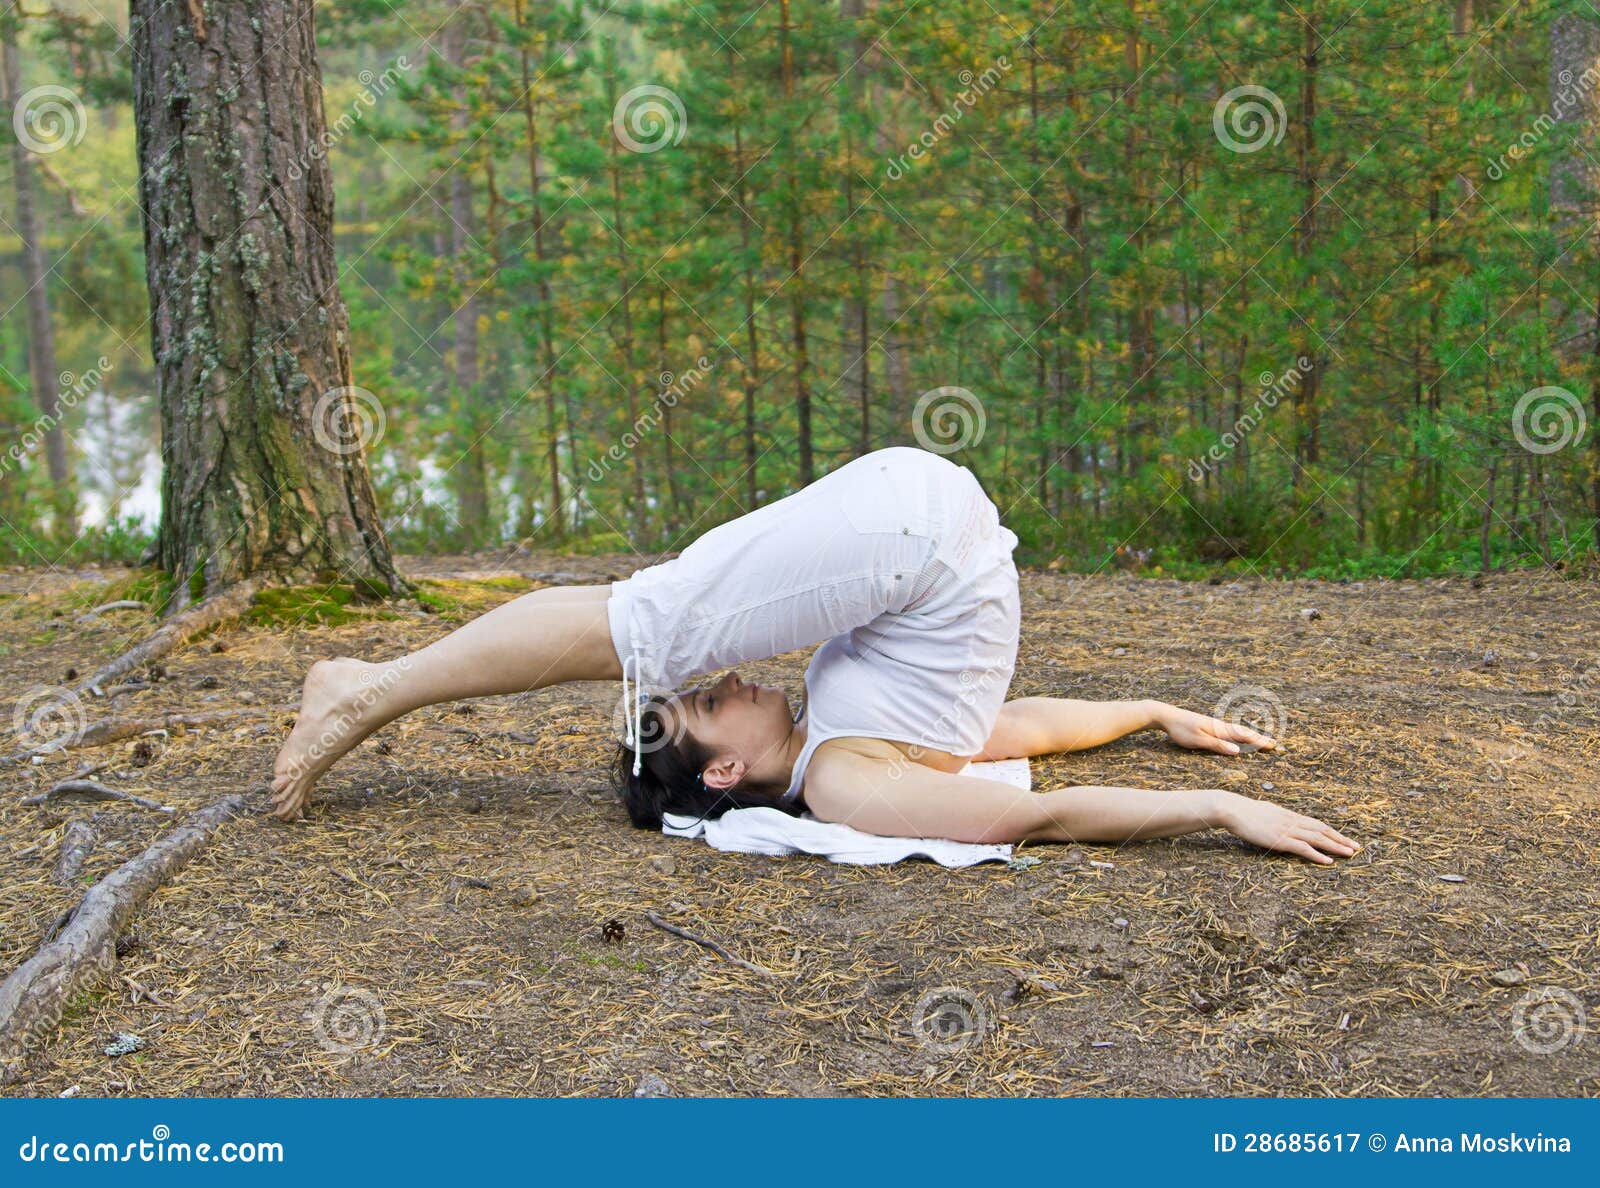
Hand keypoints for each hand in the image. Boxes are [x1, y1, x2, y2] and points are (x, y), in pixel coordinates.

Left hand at [1155, 703, 1275, 754]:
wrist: (1166, 715)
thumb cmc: (1180, 729)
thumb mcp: (1197, 740)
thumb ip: (1217, 745)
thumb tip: (1237, 752)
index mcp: (1220, 729)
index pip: (1243, 736)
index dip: (1258, 742)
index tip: (1272, 745)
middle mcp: (1220, 725)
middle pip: (1244, 732)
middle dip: (1259, 738)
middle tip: (1275, 743)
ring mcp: (1214, 725)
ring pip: (1237, 731)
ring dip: (1251, 735)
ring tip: (1262, 739)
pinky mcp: (1208, 726)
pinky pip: (1229, 731)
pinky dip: (1239, 734)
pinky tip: (1239, 736)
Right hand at [1215, 791, 1358, 864]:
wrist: (1232, 809)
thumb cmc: (1244, 811)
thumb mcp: (1265, 811)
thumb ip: (1276, 816)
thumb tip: (1280, 818)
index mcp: (1289, 815)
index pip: (1317, 824)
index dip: (1333, 831)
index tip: (1345, 838)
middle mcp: (1292, 821)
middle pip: (1323, 830)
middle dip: (1341, 839)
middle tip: (1357, 847)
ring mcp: (1287, 830)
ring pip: (1318, 838)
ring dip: (1336, 846)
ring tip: (1350, 853)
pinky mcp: (1280, 839)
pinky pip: (1304, 848)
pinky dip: (1318, 855)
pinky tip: (1328, 861)